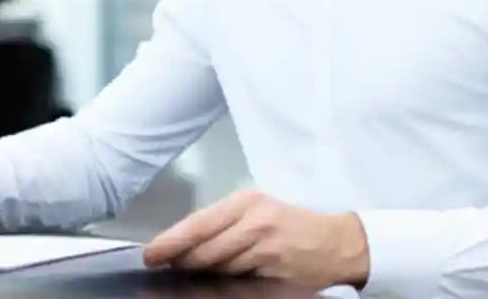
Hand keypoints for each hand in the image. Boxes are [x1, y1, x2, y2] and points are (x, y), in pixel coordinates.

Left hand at [142, 190, 369, 289]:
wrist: (336, 243)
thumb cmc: (289, 224)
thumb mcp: (256, 209)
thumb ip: (221, 222)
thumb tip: (181, 243)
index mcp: (246, 203)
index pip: (198, 224)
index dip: (170, 242)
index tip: (150, 255)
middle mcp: (255, 224)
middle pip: (204, 252)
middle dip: (184, 263)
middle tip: (173, 266)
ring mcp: (267, 252)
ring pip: (219, 270)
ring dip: (207, 274)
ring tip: (207, 271)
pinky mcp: (276, 277)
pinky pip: (240, 283)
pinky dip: (229, 283)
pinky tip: (229, 280)